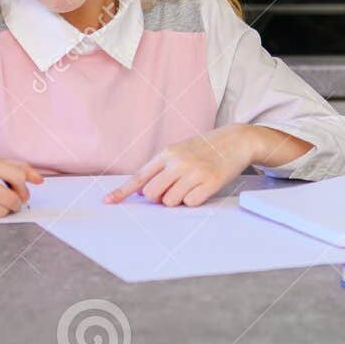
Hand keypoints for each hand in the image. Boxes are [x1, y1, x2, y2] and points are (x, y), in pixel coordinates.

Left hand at [105, 125, 257, 206]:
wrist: (237, 140)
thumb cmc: (206, 147)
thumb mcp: (181, 150)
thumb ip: (161, 168)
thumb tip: (143, 192)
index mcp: (168, 153)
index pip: (140, 176)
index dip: (122, 192)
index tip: (107, 202)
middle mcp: (179, 161)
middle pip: (153, 194)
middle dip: (159, 197)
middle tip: (174, 188)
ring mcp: (195, 172)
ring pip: (170, 202)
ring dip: (178, 199)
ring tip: (191, 185)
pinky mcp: (210, 182)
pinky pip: (190, 203)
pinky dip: (194, 200)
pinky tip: (202, 187)